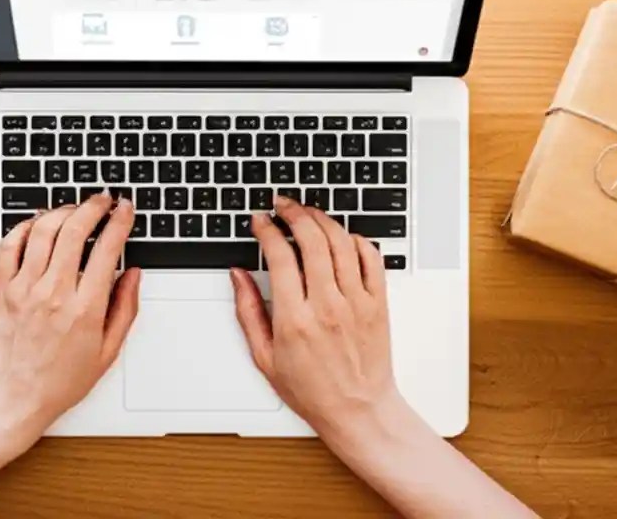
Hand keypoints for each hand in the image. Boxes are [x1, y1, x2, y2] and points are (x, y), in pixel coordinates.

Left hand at [0, 192, 140, 433]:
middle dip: (94, 206)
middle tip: (103, 200)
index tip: (125, 211)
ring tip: (75, 208)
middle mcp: (53, 293)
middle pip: (75, 230)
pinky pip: (10, 244)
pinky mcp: (2, 289)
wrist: (14, 397)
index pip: (107, 249)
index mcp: (85, 309)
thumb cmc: (59, 381)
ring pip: (43, 230)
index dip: (120, 221)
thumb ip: (125, 309)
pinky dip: (25, 226)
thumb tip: (133, 275)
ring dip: (63, 211)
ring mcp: (24, 288)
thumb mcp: (107, 351)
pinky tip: (38, 223)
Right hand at [229, 195, 399, 436]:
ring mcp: (357, 303)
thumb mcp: (264, 357)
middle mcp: (327, 306)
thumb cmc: (312, 390)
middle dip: (294, 212)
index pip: (280, 256)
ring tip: (309, 213)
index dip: (267, 229)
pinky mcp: (378, 304)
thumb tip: (238, 275)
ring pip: (342, 242)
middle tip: (283, 205)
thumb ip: (248, 312)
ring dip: (323, 219)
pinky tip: (343, 237)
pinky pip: (372, 258)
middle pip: (312, 239)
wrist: (359, 411)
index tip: (261, 221)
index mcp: (295, 319)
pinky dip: (357, 240)